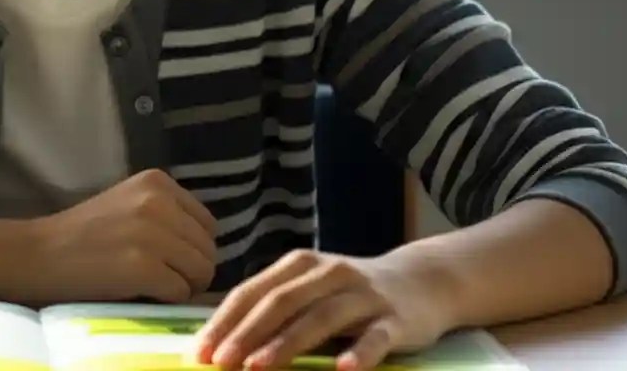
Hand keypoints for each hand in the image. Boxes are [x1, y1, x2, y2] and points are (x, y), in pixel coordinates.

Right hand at [25, 169, 216, 303]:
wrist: (38, 254)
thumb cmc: (83, 234)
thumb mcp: (129, 204)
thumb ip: (167, 213)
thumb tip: (208, 246)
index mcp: (158, 182)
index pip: (208, 225)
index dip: (193, 248)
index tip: (168, 259)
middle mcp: (158, 202)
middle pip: (209, 250)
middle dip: (191, 271)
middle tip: (161, 278)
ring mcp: (151, 234)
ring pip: (201, 272)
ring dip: (183, 286)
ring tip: (152, 285)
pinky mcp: (142, 267)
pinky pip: (180, 292)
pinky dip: (166, 299)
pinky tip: (141, 292)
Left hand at [193, 249, 456, 370]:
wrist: (424, 281)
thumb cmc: (352, 293)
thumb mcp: (311, 290)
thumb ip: (274, 310)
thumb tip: (221, 343)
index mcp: (300, 265)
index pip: (253, 292)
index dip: (225, 321)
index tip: (201, 351)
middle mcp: (329, 273)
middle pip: (281, 302)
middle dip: (246, 334)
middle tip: (221, 362)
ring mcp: (364, 295)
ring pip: (321, 318)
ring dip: (287, 344)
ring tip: (258, 367)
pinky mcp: (396, 319)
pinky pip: (376, 337)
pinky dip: (359, 353)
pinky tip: (343, 370)